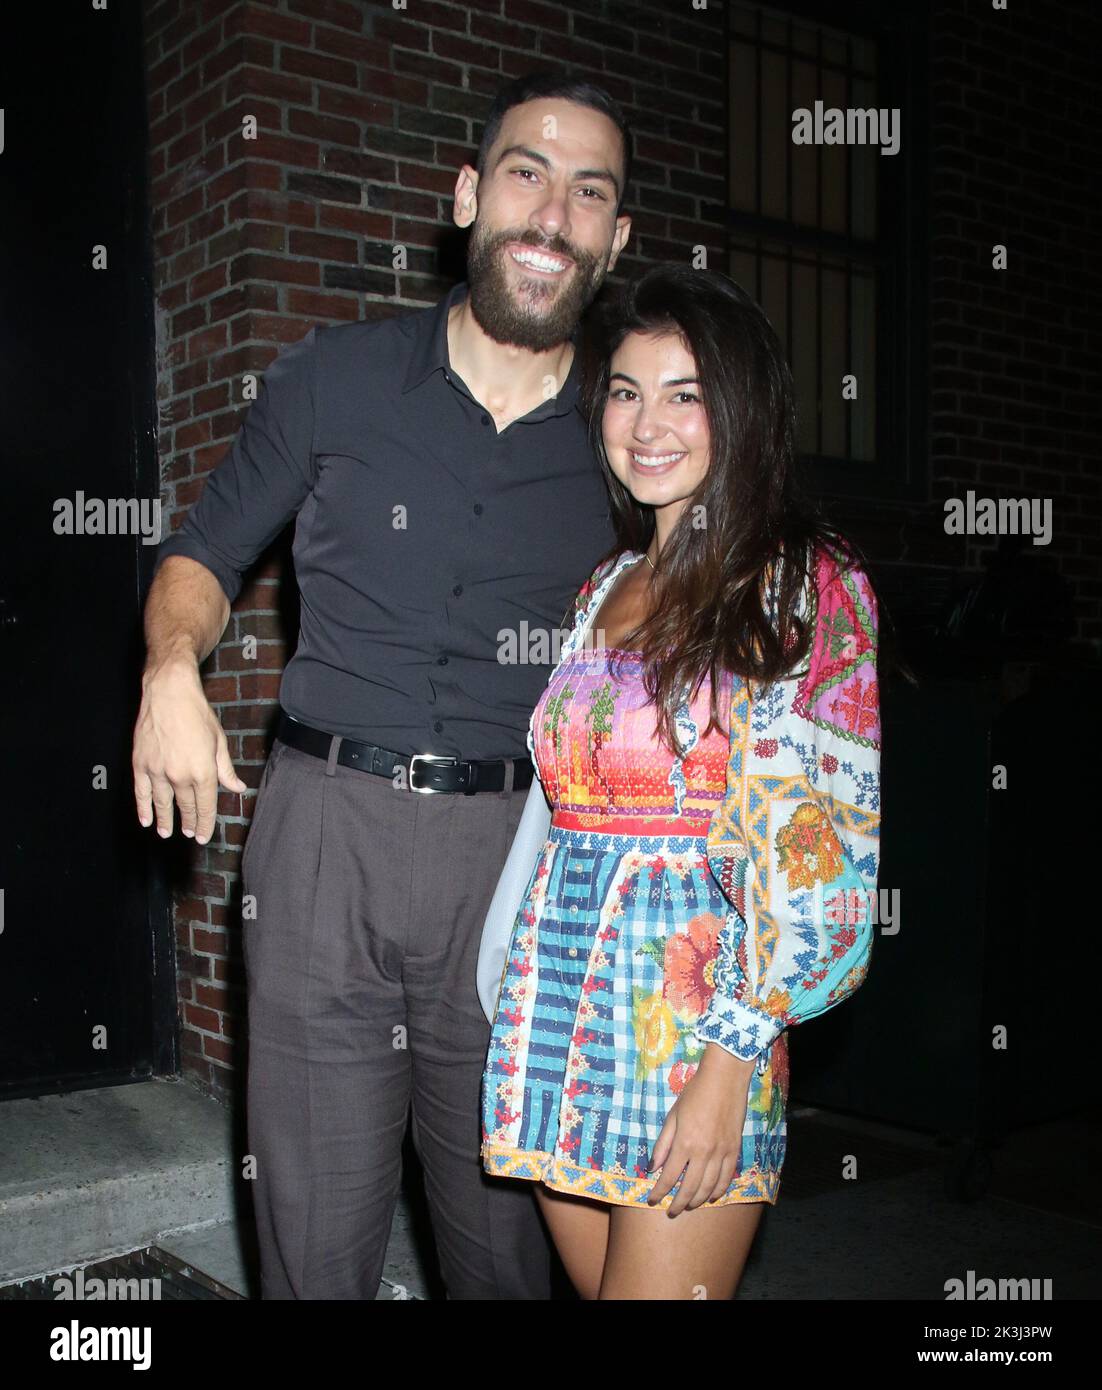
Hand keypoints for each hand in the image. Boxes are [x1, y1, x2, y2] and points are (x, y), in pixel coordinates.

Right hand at [132, 655, 246, 843]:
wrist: (169, 693)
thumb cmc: (197, 714)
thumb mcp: (219, 742)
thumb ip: (226, 769)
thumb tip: (237, 788)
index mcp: (203, 772)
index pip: (205, 806)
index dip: (206, 824)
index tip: (203, 836)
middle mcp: (180, 776)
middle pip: (185, 807)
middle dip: (189, 823)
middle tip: (190, 833)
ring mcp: (158, 771)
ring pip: (162, 804)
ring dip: (166, 821)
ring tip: (167, 833)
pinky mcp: (140, 764)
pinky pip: (141, 793)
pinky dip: (143, 809)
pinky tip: (146, 820)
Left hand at [647, 1045, 755, 1215]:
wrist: (725, 1079)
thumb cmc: (695, 1093)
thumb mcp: (673, 1115)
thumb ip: (663, 1144)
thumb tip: (653, 1168)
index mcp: (685, 1143)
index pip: (670, 1177)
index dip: (660, 1191)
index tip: (653, 1200)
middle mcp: (704, 1153)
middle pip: (690, 1188)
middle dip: (679, 1203)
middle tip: (672, 1211)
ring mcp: (721, 1153)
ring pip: (709, 1187)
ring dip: (698, 1201)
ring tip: (689, 1206)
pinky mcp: (734, 1150)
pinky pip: (727, 1178)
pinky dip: (719, 1191)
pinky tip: (712, 1196)